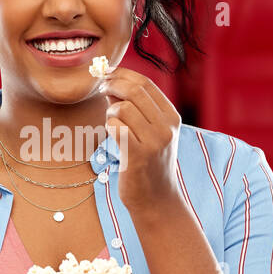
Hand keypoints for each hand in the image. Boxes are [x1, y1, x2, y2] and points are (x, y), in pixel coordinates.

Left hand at [99, 67, 182, 211]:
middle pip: (134, 90)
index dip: (123, 74)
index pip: (146, 84)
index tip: (106, 73)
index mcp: (172, 117)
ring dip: (110, 112)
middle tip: (101, 89)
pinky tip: (113, 138)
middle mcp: (167, 127)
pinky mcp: (139, 155)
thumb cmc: (149, 164)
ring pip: (123, 108)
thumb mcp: (151, 132)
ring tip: (113, 124)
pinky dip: (109, 127)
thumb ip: (135, 108)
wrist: (157, 199)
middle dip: (112, 85)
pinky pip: (115, 127)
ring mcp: (155, 141)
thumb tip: (111, 82)